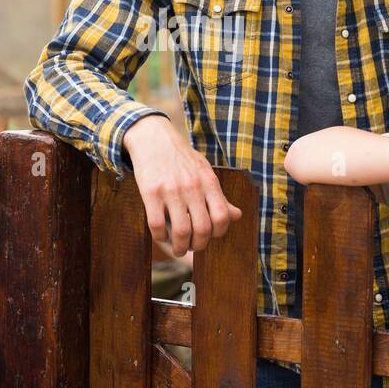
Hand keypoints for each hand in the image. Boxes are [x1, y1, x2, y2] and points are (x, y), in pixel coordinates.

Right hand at [123, 114, 241, 256]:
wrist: (154, 138)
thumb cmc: (182, 158)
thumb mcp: (205, 172)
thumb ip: (219, 196)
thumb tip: (237, 216)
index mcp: (209, 182)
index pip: (222, 217)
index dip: (218, 233)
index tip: (209, 236)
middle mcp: (192, 187)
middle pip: (202, 229)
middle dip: (198, 246)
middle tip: (192, 248)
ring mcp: (171, 190)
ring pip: (180, 231)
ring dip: (180, 247)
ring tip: (178, 248)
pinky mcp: (150, 192)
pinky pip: (157, 225)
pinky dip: (160, 236)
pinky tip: (161, 235)